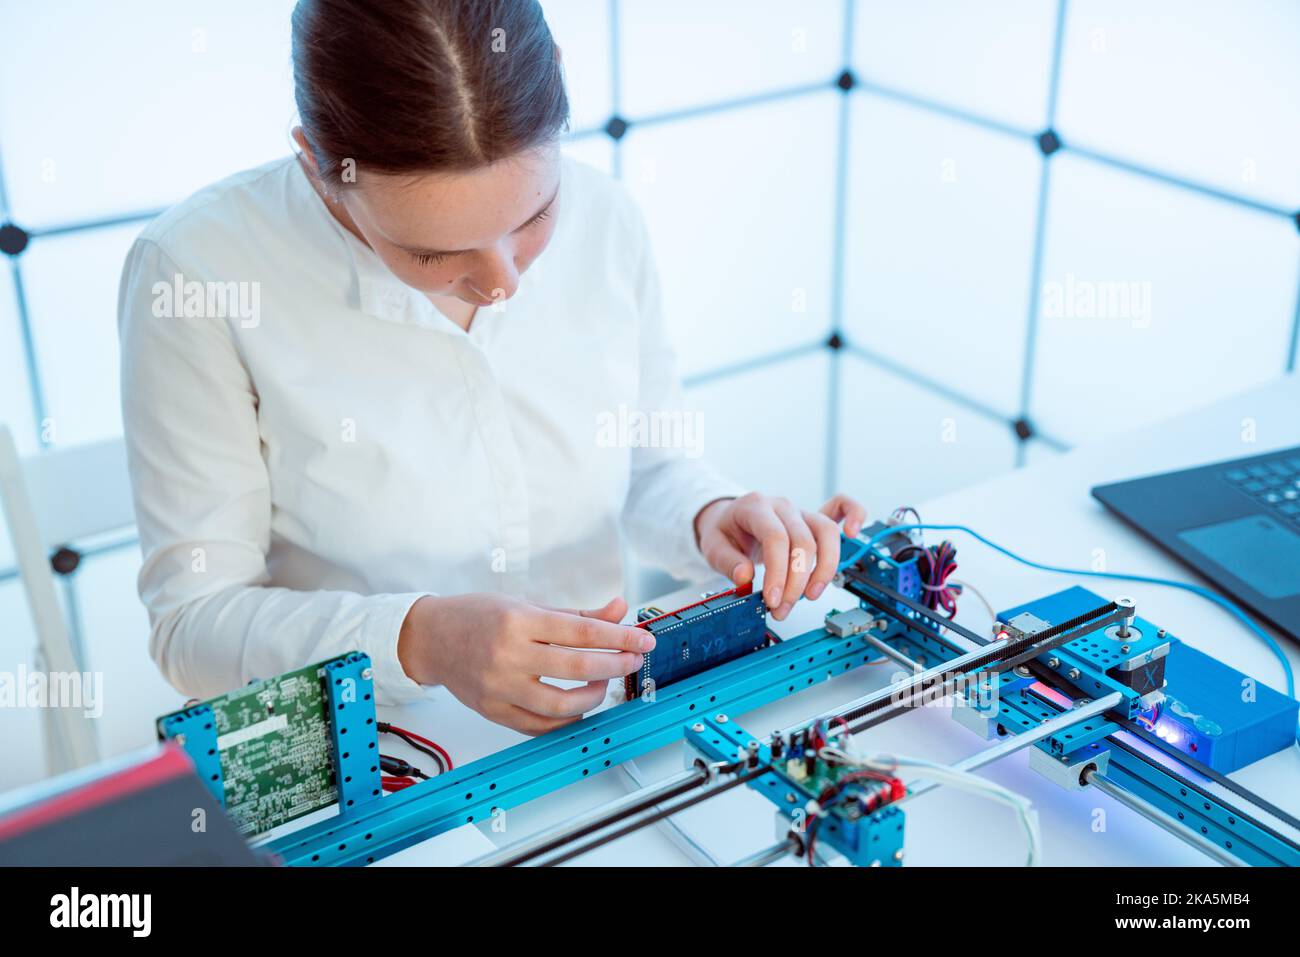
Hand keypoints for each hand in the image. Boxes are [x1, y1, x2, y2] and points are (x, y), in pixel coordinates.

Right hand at [397, 594, 653, 734]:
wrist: (432, 638)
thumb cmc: (478, 616)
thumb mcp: (527, 604)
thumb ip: (577, 613)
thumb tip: (620, 609)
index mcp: (519, 621)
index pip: (583, 633)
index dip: (620, 638)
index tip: (643, 640)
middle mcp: (508, 656)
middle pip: (578, 668)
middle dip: (616, 665)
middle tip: (633, 660)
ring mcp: (500, 688)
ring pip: (561, 705)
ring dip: (593, 696)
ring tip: (602, 683)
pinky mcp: (494, 711)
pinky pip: (540, 725)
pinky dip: (565, 718)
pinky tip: (578, 704)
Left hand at [694, 492, 867, 620]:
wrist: (730, 519)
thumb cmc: (726, 531)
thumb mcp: (713, 546)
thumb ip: (727, 562)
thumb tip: (745, 577)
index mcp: (756, 507)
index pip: (776, 538)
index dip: (778, 573)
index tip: (773, 600)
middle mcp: (782, 506)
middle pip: (803, 541)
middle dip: (796, 582)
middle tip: (783, 607)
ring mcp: (801, 511)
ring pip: (826, 532)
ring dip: (824, 568)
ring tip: (811, 595)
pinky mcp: (813, 518)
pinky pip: (841, 506)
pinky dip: (854, 515)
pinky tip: (854, 533)